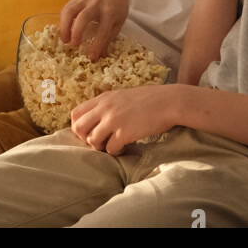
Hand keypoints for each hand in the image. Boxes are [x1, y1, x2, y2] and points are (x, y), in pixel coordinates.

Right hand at [59, 0, 128, 60]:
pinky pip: (67, 9)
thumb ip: (108, 38)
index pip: (103, 30)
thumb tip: (100, 57)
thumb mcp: (117, 24)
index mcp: (111, 12)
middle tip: (74, 45)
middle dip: (77, 31)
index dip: (97, 45)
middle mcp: (97, 4)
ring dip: (65, 26)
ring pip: (71, 10)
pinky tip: (64, 32)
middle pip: (84, 16)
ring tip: (65, 40)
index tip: (92, 58)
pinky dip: (63, 21)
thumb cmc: (115, 11)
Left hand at [69, 84, 185, 154]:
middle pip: (79, 128)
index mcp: (104, 98)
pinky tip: (124, 148)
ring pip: (92, 140)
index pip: (76, 113)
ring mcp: (114, 120)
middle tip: (98, 142)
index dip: (79, 126)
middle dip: (85, 139)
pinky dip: (115, 152)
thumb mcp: (125, 95)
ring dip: (101, 147)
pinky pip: (110, 149)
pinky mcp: (125, 132)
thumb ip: (109, 104)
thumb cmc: (151, 99)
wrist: (171, 102)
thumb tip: (98, 118)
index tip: (90, 132)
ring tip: (112, 145)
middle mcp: (106, 108)